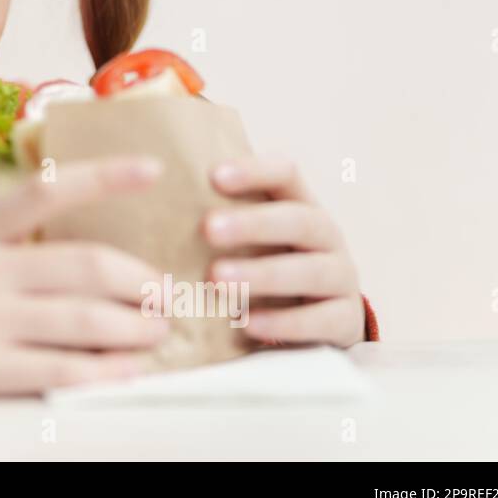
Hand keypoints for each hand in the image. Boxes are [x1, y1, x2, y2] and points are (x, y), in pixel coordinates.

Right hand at [0, 155, 172, 432]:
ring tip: (156, 331)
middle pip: (85, 264)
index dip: (104, 177)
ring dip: (132, 326)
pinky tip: (123, 373)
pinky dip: (99, 373)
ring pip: (82, 318)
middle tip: (167, 290)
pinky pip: (56, 371)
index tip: (150, 169)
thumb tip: (52, 255)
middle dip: (139, 278)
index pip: (47, 192)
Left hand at [203, 155, 365, 347]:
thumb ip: (220, 220)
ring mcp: (342, 277)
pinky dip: (283, 323)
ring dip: (262, 274)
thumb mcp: (251, 240)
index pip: (285, 174)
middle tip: (208, 229)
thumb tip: (152, 202)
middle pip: (299, 220)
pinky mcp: (345, 320)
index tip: (214, 176)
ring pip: (310, 271)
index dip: (254, 172)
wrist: (321, 322)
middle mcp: (327, 236)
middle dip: (253, 224)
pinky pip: (320, 320)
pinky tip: (248, 325)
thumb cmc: (268, 266)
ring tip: (217, 279)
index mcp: (300, 205)